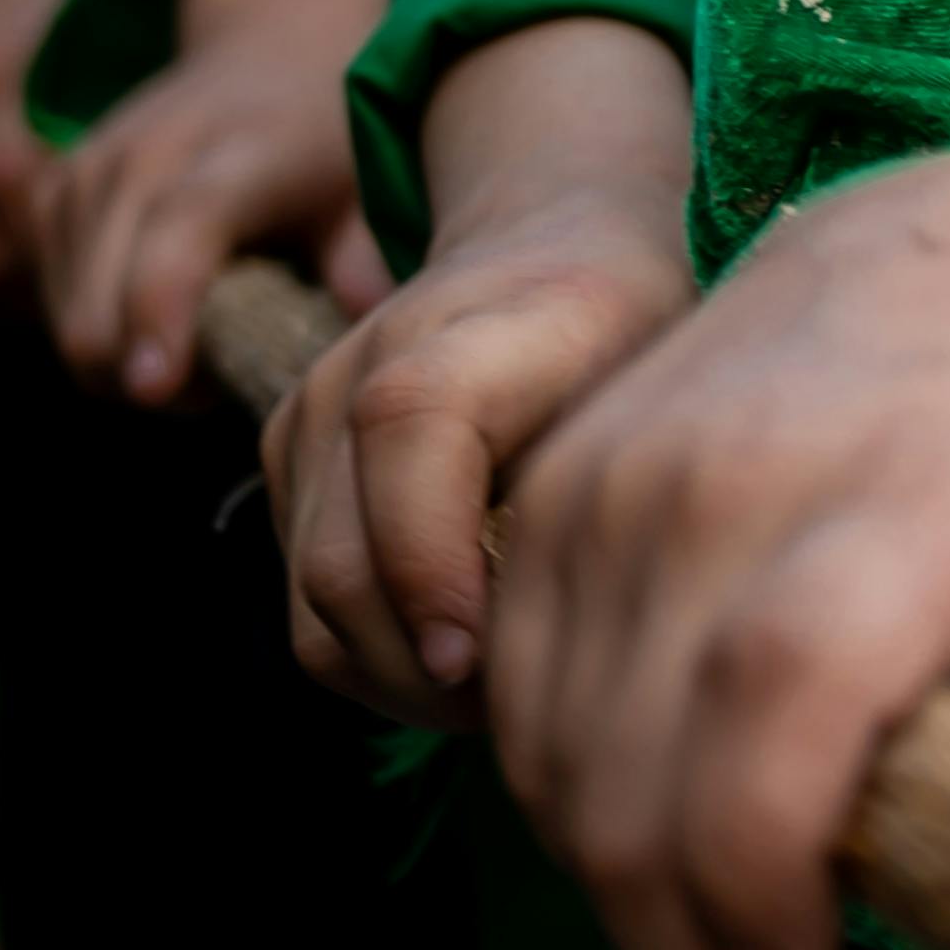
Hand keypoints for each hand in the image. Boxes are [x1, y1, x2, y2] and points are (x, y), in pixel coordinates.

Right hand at [40, 0, 395, 402]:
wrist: (272, 43)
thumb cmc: (329, 135)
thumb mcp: (364, 191)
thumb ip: (361, 260)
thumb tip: (367, 332)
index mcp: (234, 161)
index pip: (175, 241)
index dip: (157, 317)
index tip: (158, 389)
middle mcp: (145, 161)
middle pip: (98, 301)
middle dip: (140, 375)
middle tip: (209, 387)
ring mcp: (89, 171)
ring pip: (64, 310)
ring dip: (112, 358)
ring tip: (187, 351)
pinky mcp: (53, 186)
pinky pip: (40, 287)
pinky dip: (84, 323)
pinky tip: (142, 319)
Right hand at [277, 14, 703, 722]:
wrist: (558, 236)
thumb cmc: (638, 322)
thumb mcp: (664, 374)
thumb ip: (606, 483)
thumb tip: (583, 633)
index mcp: (468, 328)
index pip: (410, 431)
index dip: (434, 565)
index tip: (486, 661)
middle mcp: (360, 368)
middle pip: (344, 565)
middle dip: (428, 671)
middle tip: (526, 714)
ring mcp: (306, 419)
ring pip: (316, 610)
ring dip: (403, 681)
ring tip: (502, 697)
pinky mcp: (286, 464)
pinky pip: (310, 607)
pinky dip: (380, 658)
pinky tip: (466, 660)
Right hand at [491, 151, 949, 949]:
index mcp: (912, 497)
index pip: (774, 718)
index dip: (767, 903)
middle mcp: (730, 484)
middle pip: (640, 790)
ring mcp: (615, 483)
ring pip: (557, 776)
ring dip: (644, 917)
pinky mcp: (550, 495)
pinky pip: (515, 712)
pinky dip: (586, 818)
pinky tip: (694, 848)